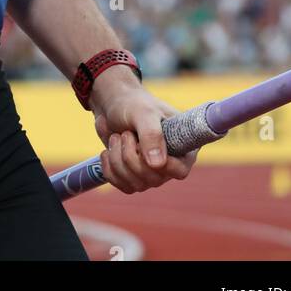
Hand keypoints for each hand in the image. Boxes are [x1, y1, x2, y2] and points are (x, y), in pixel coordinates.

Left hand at [91, 71, 198, 194]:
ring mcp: (152, 173)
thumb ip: (152, 134)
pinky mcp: (134, 177)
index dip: (163, 165)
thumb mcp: (143, 112)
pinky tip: (108, 152)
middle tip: (125, 133)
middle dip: (131, 156)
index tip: (142, 147)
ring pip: (136, 184)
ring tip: (117, 137)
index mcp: (182, 146)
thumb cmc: (133, 103)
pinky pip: (123, 186)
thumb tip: (158, 164)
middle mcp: (169, 163)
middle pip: (154, 179)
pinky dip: (110, 169)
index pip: (181, 170)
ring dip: (118, 159)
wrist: (111, 105)